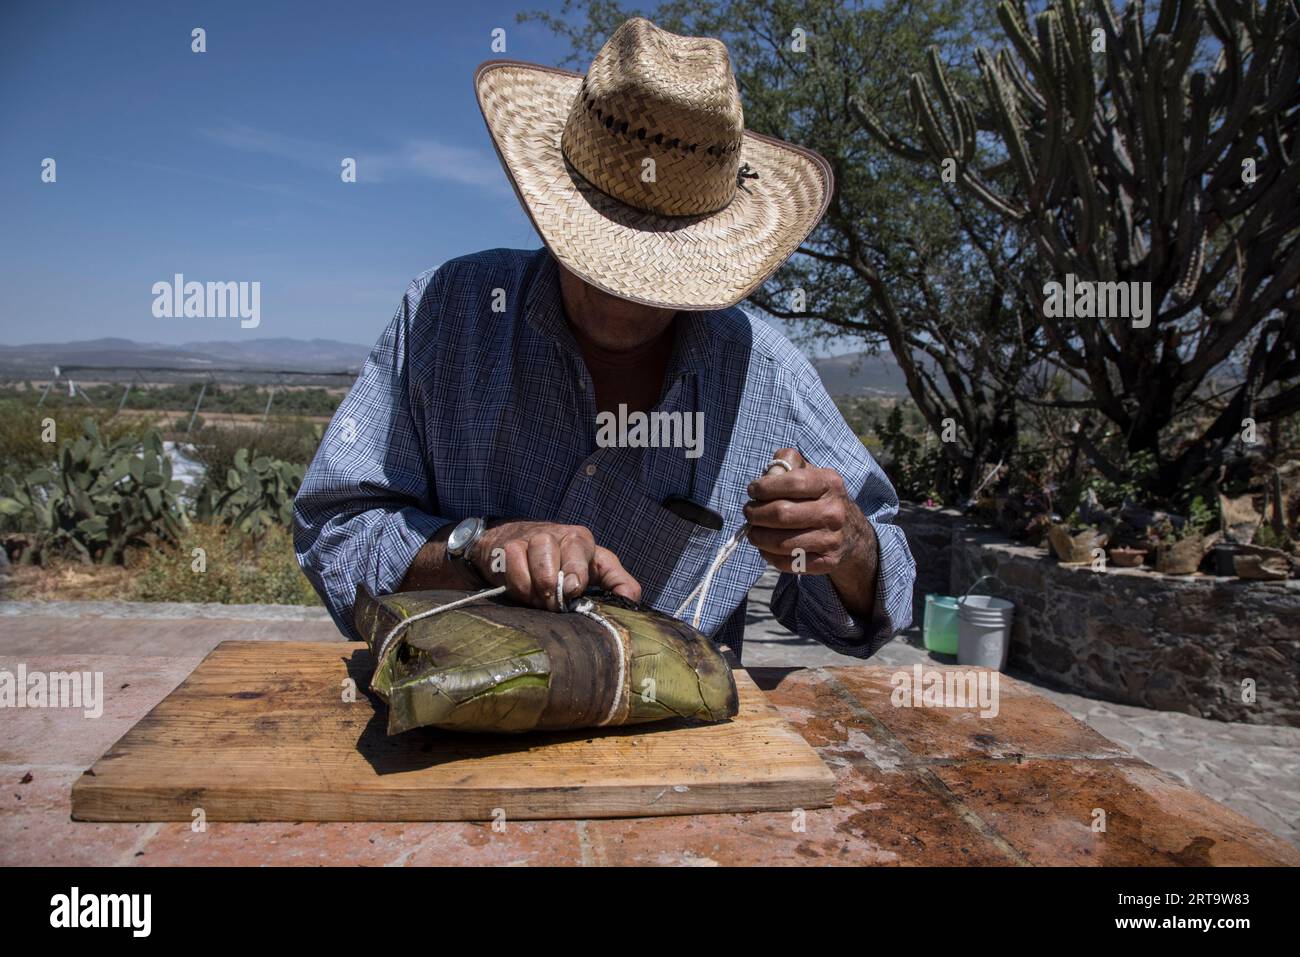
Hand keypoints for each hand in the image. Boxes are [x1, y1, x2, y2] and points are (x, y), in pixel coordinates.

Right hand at [471, 521, 641, 610]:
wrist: (521, 545)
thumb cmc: (565, 563)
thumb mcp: (596, 570)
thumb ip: (618, 582)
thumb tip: (631, 599)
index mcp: (582, 540)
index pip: (581, 550)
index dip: (576, 570)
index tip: (573, 590)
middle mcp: (558, 534)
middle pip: (554, 553)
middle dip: (554, 583)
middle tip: (555, 603)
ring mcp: (532, 537)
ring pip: (535, 558)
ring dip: (537, 587)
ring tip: (542, 600)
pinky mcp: (510, 546)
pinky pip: (512, 566)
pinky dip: (519, 585)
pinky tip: (526, 591)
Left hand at [743, 447, 872, 577]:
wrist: (852, 534)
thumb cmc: (820, 499)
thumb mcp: (811, 473)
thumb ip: (787, 463)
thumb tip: (768, 474)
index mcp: (830, 484)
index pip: (793, 482)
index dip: (765, 487)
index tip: (753, 491)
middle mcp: (834, 512)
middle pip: (782, 514)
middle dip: (756, 514)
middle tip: (748, 513)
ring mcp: (832, 539)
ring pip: (781, 542)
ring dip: (758, 537)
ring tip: (753, 531)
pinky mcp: (827, 562)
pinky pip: (788, 562)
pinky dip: (769, 555)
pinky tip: (766, 547)